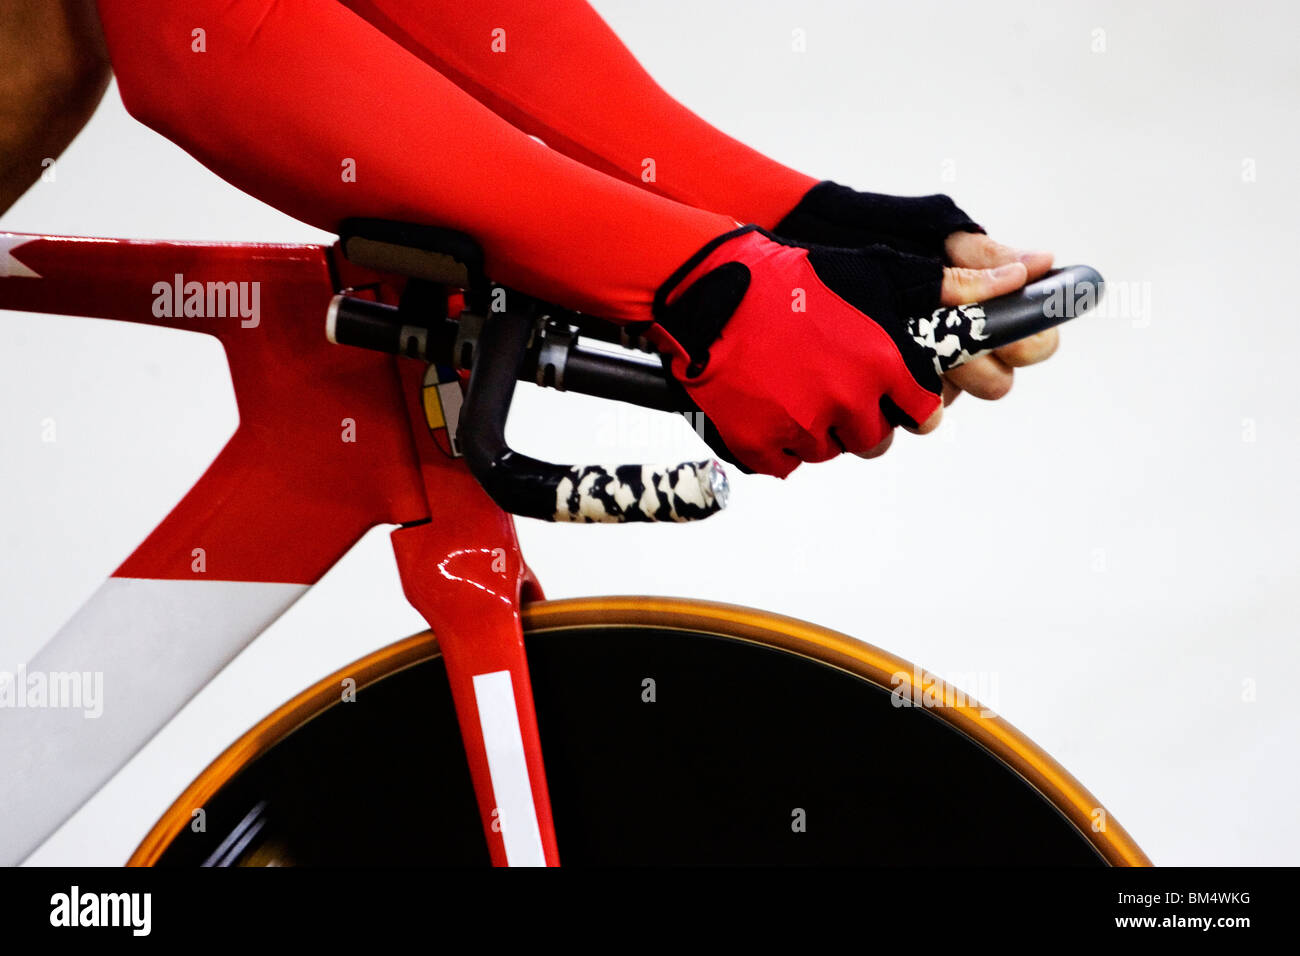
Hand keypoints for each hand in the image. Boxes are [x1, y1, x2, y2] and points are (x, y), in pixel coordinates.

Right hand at [652, 227, 1007, 477]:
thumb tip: (1026, 277)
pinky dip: (778, 439)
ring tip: (796, 380)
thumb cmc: (798, 279)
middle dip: (862, 413)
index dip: (906, 395)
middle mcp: (850, 403)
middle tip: (832, 375)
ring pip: (831, 450)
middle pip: (877, 437)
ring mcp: (802, 428)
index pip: (924, 411)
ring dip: (819, 425)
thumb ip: (955, 286)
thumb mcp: (882, 272)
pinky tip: (768, 398)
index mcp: (886, 365)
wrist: (710, 290)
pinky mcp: (760, 446)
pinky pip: (785, 462)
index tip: (884, 377)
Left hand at [858, 232, 1056, 456]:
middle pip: (996, 382)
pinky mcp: (880, 389)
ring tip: (898, 352)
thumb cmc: (861, 229)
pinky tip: (870, 372)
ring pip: (944, 403)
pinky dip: (886, 398)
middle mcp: (956, 342)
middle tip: (947, 346)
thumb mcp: (923, 232)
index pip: (1033, 340)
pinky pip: (897, 416)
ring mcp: (919, 368)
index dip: (1028, 343)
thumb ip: (977, 256)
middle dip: (974, 367)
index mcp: (981, 304)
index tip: (1009, 336)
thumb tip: (1038, 265)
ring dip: (925, 384)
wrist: (795, 241)